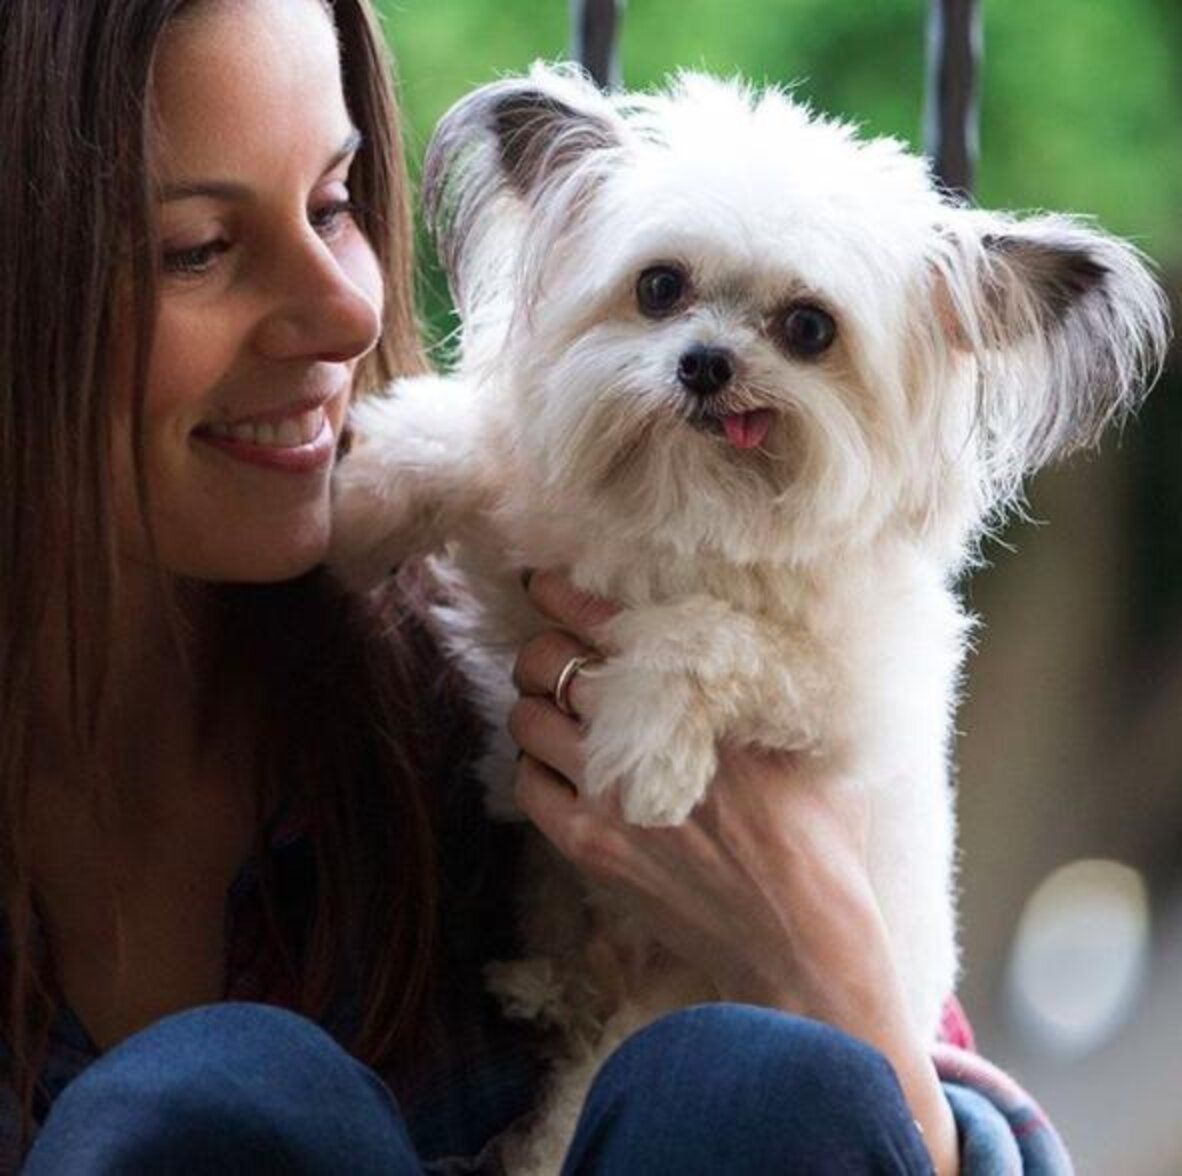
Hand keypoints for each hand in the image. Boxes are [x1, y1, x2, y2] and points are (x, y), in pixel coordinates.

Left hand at [508, 568, 958, 1174]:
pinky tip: (563, 770)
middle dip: (545, 650)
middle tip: (561, 656)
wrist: (801, 944)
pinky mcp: (590, 847)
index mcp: (702, 699)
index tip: (543, 580)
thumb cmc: (818, 841)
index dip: (563, 594)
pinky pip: (528, 784)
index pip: (606, 626)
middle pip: (548, 664)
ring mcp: (608, 797)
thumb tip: (721, 644)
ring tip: (560, 712)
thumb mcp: (800, 743)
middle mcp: (645, 738)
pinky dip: (536, 766)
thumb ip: (754, 689)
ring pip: (528, 720)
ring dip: (537, 706)